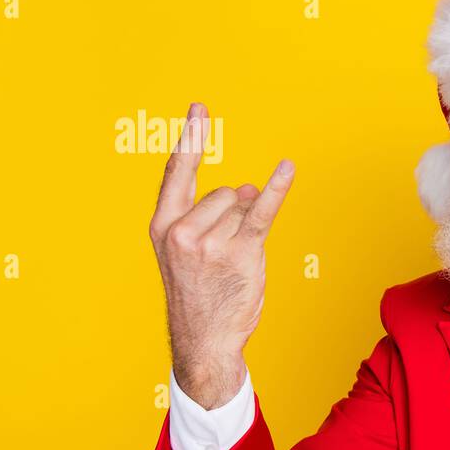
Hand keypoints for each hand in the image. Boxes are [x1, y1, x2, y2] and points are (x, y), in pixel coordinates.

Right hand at [148, 102, 294, 408]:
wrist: (205, 339)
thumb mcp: (185, 251)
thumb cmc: (199, 294)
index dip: (191, 138)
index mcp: (162, 225)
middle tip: (223, 254)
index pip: (178, 171)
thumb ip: (207, 214)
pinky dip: (277, 189)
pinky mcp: (241, 252)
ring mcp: (211, 242)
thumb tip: (244, 187)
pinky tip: (287, 169)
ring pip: (244, 207)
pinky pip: (263, 212)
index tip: (200, 110)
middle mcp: (182, 231)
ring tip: (233, 263)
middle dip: (233, 213)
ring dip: (247, 229)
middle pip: (224, 192)